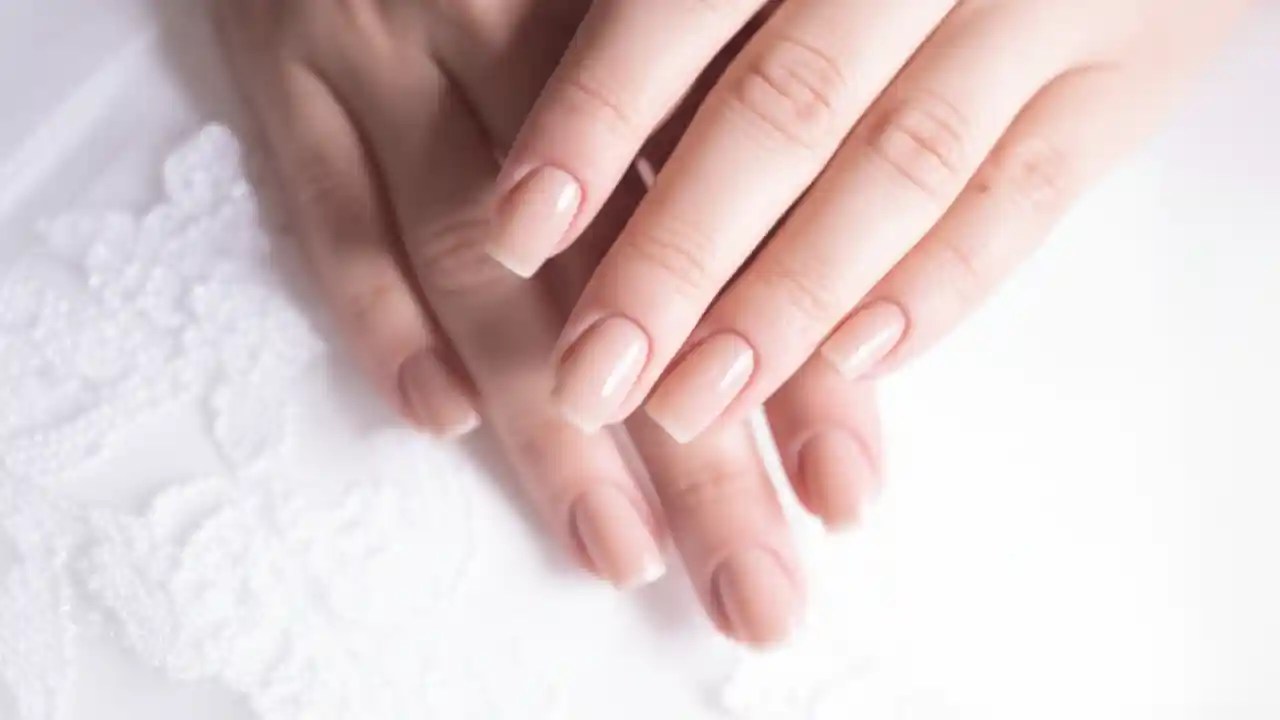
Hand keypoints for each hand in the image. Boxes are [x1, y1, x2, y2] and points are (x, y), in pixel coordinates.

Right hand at [214, 0, 882, 644]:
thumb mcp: (662, 7)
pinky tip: (437, 418)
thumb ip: (721, 112)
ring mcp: (394, 53)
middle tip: (750, 584)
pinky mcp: (287, 72)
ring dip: (549, 426)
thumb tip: (832, 286)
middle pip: (628, 275)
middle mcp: (523, 38)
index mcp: (649, 24)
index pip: (744, 220)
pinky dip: (376, 317)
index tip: (842, 492)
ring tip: (618, 549)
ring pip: (483, 265)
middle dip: (697, 451)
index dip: (799, 363)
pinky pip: (326, 210)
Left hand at [489, 0, 1248, 442]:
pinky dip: (939, 288)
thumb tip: (565, 151)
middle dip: (679, 259)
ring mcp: (1043, 4)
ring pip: (904, 167)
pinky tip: (850, 366)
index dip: (596, 118)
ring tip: (693, 407)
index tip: (517, 228)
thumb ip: (708, 13)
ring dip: (790, 301)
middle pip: (784, 111)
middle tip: (591, 379)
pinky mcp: (1130, 75)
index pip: (684, 9)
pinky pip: (1028, 198)